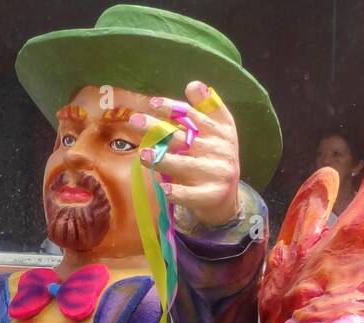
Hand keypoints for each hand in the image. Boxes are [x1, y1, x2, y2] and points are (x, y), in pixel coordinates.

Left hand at [130, 81, 241, 226]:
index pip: (192, 116)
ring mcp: (215, 173)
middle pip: (183, 138)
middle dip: (158, 130)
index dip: (172, 109)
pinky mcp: (210, 195)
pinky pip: (190, 194)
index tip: (152, 103)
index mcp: (219, 131)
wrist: (228, 196)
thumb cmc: (216, 157)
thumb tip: (193, 84)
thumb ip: (207, 107)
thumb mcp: (220, 129)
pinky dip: (177, 192)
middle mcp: (218, 150)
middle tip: (135, 121)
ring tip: (143, 154)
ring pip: (185, 166)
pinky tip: (164, 188)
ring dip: (163, 160)